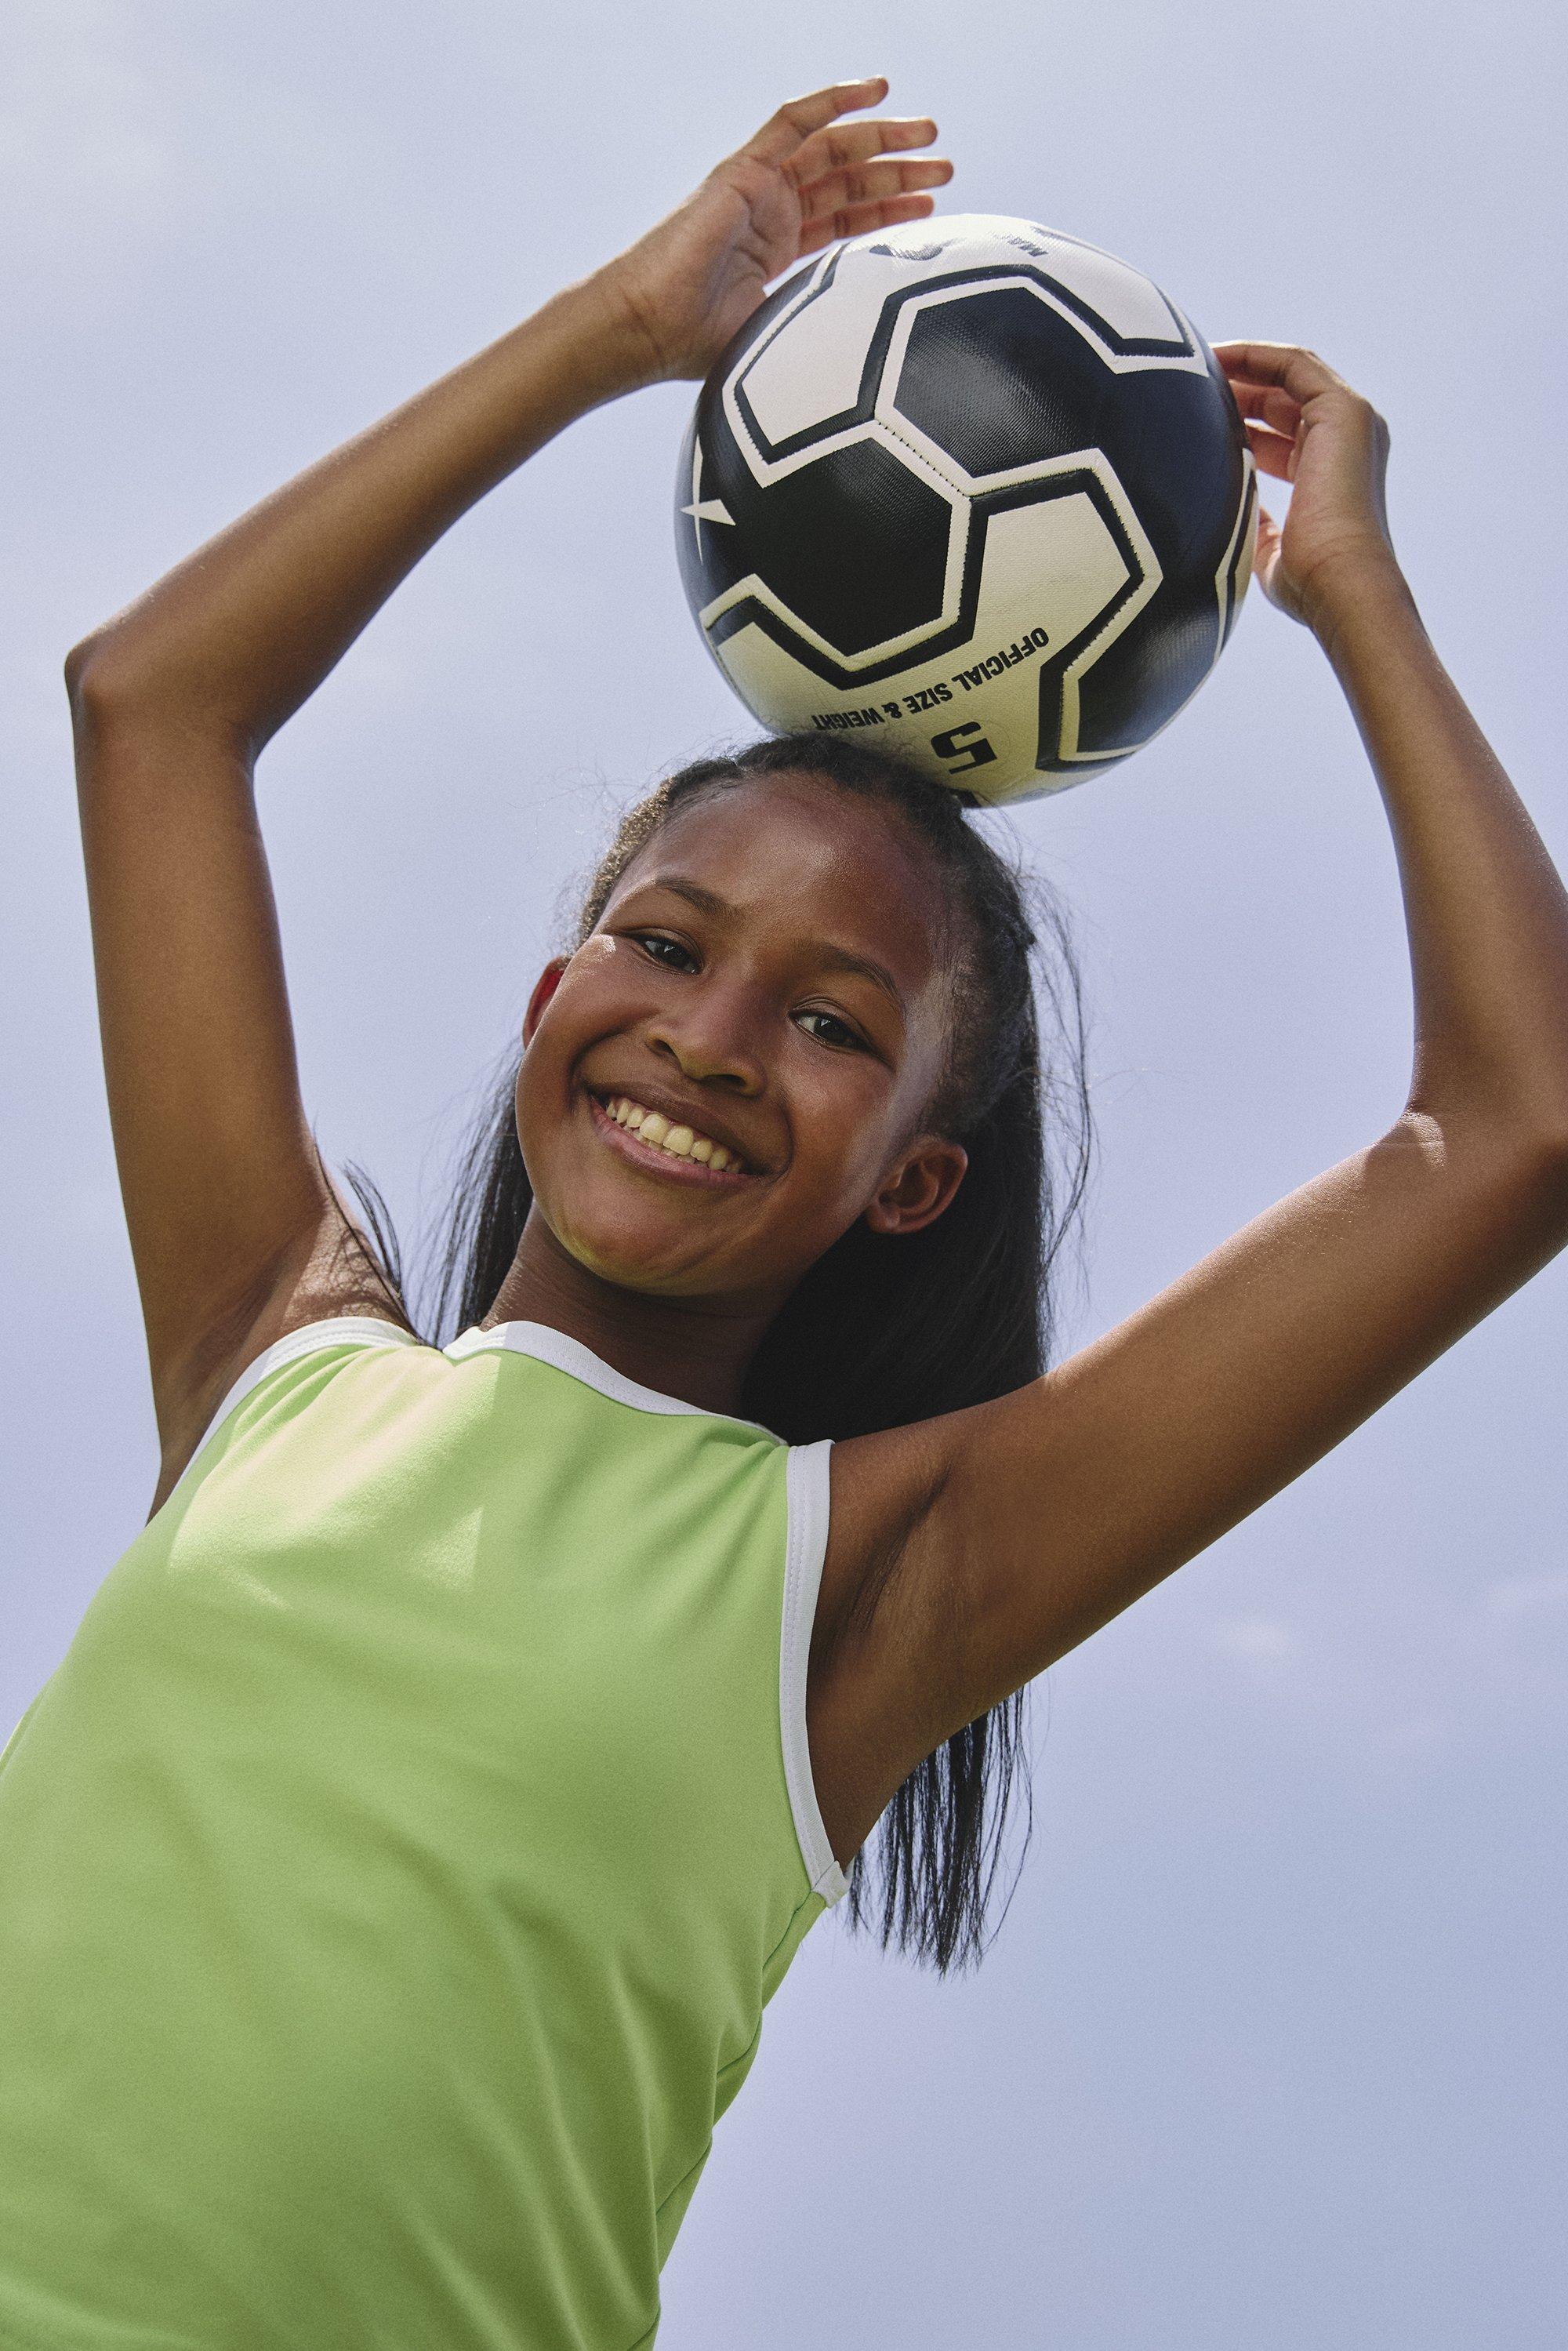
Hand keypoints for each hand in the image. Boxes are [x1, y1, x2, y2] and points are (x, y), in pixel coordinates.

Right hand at [596, 78, 951, 384]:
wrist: (649, 331)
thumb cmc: (699, 350)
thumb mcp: (782, 338)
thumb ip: (821, 329)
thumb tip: (876, 354)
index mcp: (778, 253)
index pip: (846, 221)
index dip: (890, 213)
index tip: (934, 212)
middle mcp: (771, 215)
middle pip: (848, 182)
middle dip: (900, 172)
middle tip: (946, 166)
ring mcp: (758, 189)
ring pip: (832, 150)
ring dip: (884, 138)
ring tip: (931, 133)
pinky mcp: (742, 169)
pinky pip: (793, 122)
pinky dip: (834, 100)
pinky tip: (879, 88)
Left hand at [1214, 343, 1400, 633]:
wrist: (1340, 585)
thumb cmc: (1306, 583)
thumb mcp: (1266, 549)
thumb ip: (1252, 523)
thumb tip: (1227, 510)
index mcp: (1328, 475)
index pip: (1280, 435)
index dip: (1237, 423)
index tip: (1193, 420)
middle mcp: (1344, 442)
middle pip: (1282, 399)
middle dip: (1233, 392)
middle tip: (1184, 390)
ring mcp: (1349, 422)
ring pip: (1289, 374)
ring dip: (1241, 366)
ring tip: (1193, 366)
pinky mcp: (1345, 410)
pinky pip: (1295, 364)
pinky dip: (1256, 356)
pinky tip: (1216, 359)